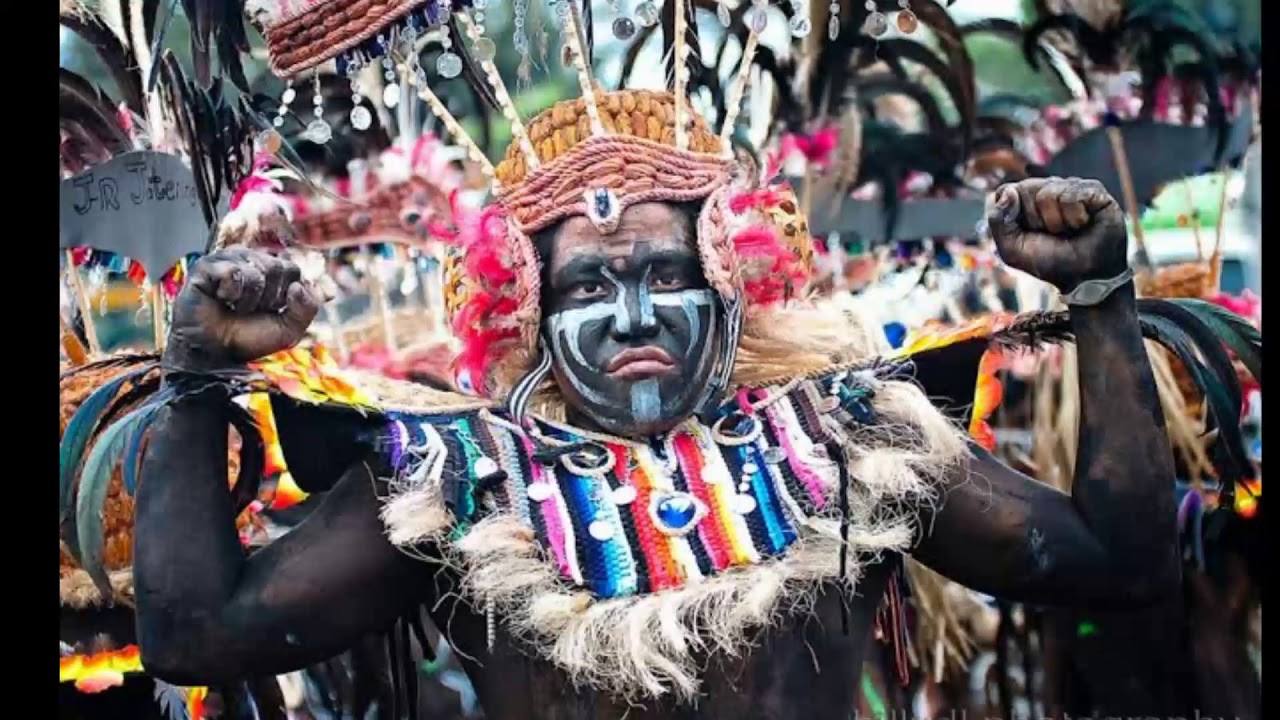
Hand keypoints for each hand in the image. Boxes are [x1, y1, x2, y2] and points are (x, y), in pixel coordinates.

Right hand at [165, 247, 325, 371]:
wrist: (214, 354)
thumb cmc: (249, 339)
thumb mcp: (289, 329)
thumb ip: (307, 308)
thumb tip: (298, 286)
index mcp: (270, 270)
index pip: (293, 270)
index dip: (285, 296)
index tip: (270, 311)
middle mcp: (250, 260)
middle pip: (278, 267)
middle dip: (268, 298)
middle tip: (249, 311)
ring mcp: (227, 260)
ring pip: (257, 270)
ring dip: (249, 299)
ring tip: (233, 307)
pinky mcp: (206, 266)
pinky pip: (233, 272)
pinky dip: (230, 293)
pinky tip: (219, 300)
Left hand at [986, 177, 1128, 293]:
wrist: (1088, 275)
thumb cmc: (1051, 262)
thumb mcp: (1012, 250)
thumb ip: (998, 221)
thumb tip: (1008, 192)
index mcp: (1024, 202)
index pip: (1005, 190)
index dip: (1012, 213)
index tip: (1027, 231)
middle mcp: (1046, 190)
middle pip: (1024, 188)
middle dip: (1034, 218)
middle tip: (1051, 234)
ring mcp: (1069, 187)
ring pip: (1047, 193)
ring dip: (1056, 221)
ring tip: (1069, 231)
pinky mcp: (1092, 189)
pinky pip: (1071, 196)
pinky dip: (1075, 217)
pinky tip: (1083, 224)